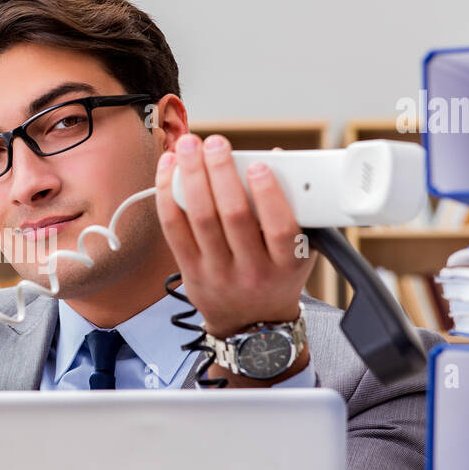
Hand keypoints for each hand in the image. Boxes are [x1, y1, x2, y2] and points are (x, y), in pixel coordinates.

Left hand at [154, 134, 316, 340]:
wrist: (253, 327)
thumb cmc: (277, 278)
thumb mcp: (301, 251)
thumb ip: (294, 208)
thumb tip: (276, 158)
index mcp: (287, 264)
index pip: (279, 228)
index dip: (268, 194)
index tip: (259, 164)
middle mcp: (252, 270)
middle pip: (232, 216)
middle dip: (221, 173)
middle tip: (215, 143)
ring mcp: (217, 273)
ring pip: (200, 219)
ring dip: (191, 177)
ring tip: (189, 147)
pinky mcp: (190, 271)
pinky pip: (173, 229)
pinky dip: (168, 196)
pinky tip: (168, 170)